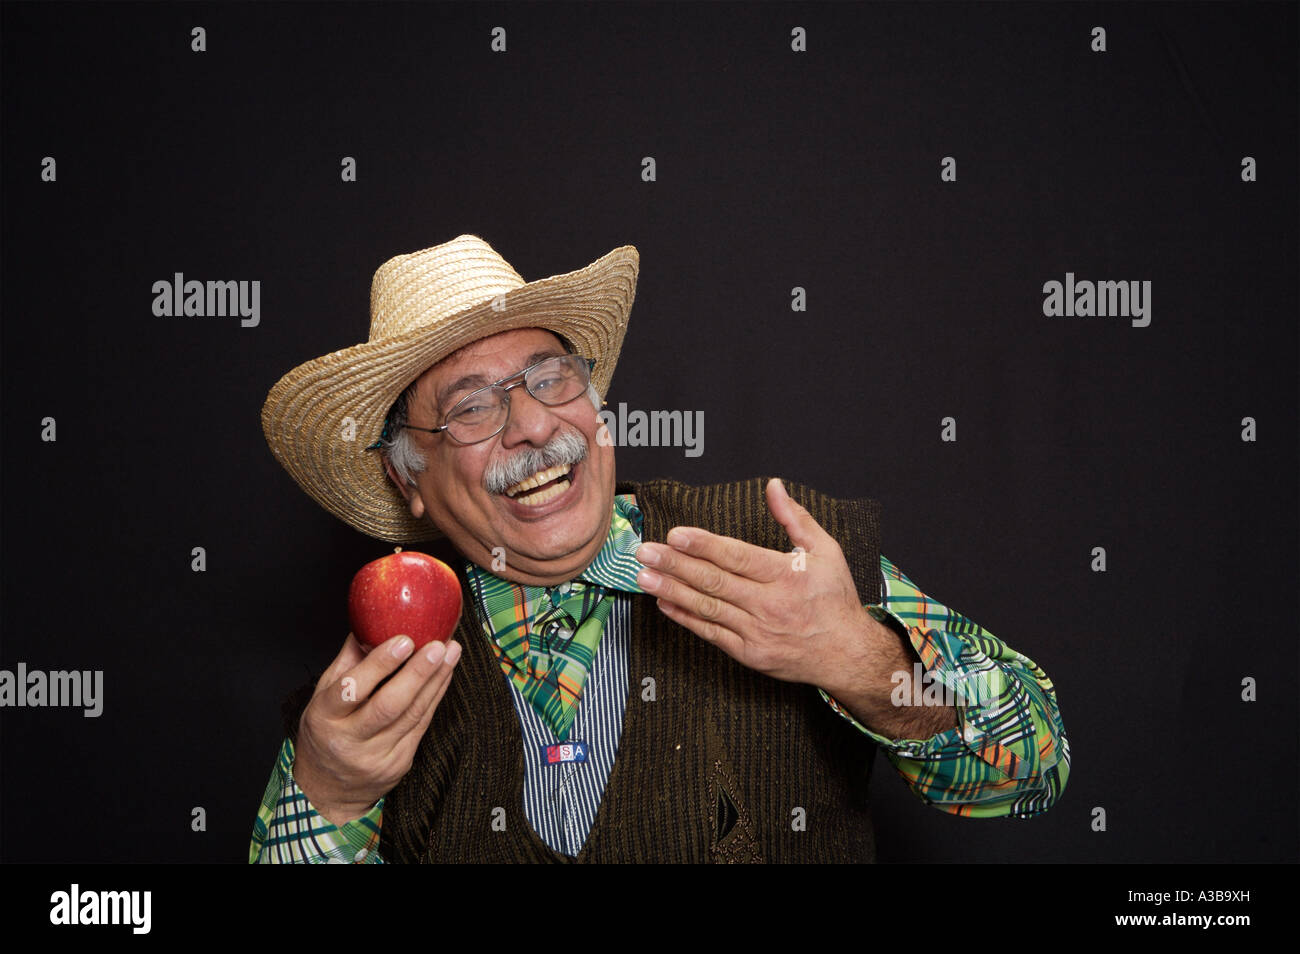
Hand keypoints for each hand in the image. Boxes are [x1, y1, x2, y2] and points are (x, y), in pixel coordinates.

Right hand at [292, 632, 461, 825]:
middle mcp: (349, 740)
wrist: (328, 792)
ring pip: (412, 715)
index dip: (379, 664)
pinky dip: (435, 697)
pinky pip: (422, 725)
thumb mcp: (322, 698)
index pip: (351, 689)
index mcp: (324, 718)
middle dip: (418, 673)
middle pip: (388, 706)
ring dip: (436, 681)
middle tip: (439, 645)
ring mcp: (376, 756)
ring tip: (451, 652)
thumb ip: (346, 662)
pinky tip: (445, 675)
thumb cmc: (325, 733)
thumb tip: (367, 623)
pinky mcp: (399, 764)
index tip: (404, 639)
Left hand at [634, 477, 890, 696]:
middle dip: (676, 565)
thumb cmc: (835, 598)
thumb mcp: (826, 550)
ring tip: (644, 575)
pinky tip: (665, 603)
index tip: (675, 534)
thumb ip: (795, 518)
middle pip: (714, 581)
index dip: (703, 545)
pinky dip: (686, 618)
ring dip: (672, 591)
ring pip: (707, 608)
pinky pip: (711, 634)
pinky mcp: (749, 653)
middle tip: (645, 551)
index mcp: (785, 575)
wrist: (847, 653)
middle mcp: (768, 604)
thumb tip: (774, 486)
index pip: (736, 556)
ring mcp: (757, 632)